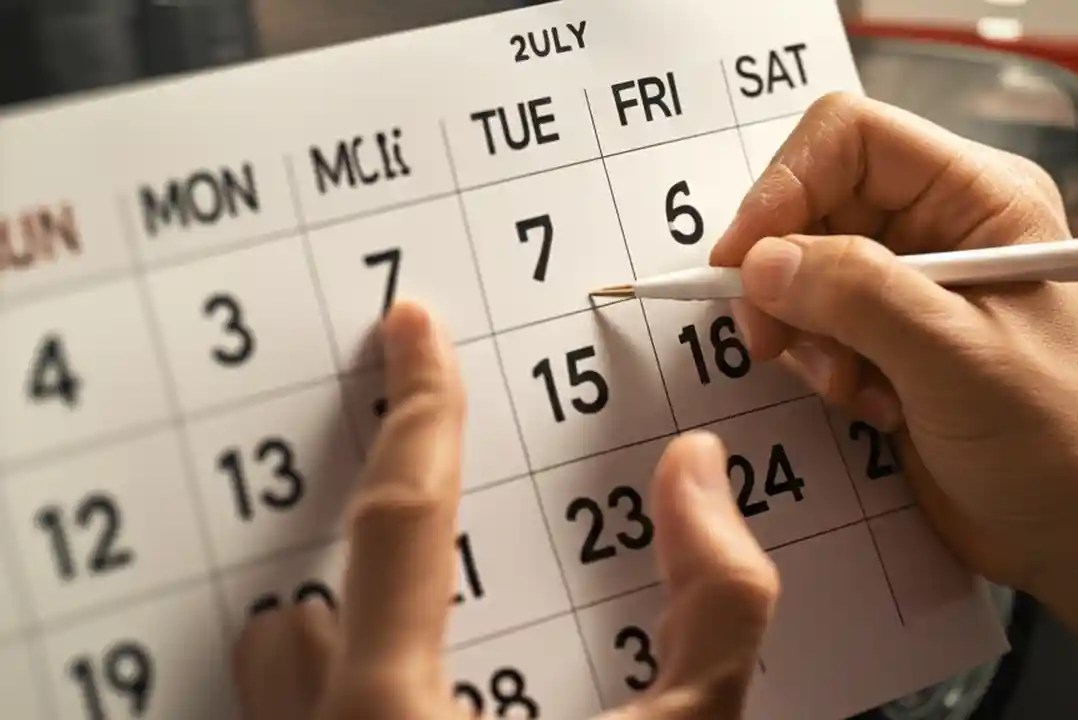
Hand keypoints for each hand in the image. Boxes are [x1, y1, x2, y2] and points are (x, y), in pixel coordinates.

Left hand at [233, 303, 779, 719]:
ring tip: (404, 663)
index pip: (401, 522)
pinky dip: (332, 700)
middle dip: (350, 592)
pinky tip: (409, 704)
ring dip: (332, 655)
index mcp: (397, 717)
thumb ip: (713, 609)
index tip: (412, 332)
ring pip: (275, 682)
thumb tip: (696, 471)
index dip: (420, 412)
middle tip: (420, 577)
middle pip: (294, 623)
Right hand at [711, 93, 1077, 591]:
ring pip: (801, 267)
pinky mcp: (886, 338)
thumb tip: (758, 262)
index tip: (741, 261)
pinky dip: (816, 364)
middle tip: (775, 342)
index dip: (785, 183)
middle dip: (785, 274)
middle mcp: (940, 224)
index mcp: (977, 195)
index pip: (852, 137)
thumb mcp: (954, 357)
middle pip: (814, 201)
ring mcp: (910, 283)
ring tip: (850, 387)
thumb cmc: (1053, 438)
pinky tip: (868, 405)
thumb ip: (857, 296)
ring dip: (804, 332)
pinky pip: (811, 323)